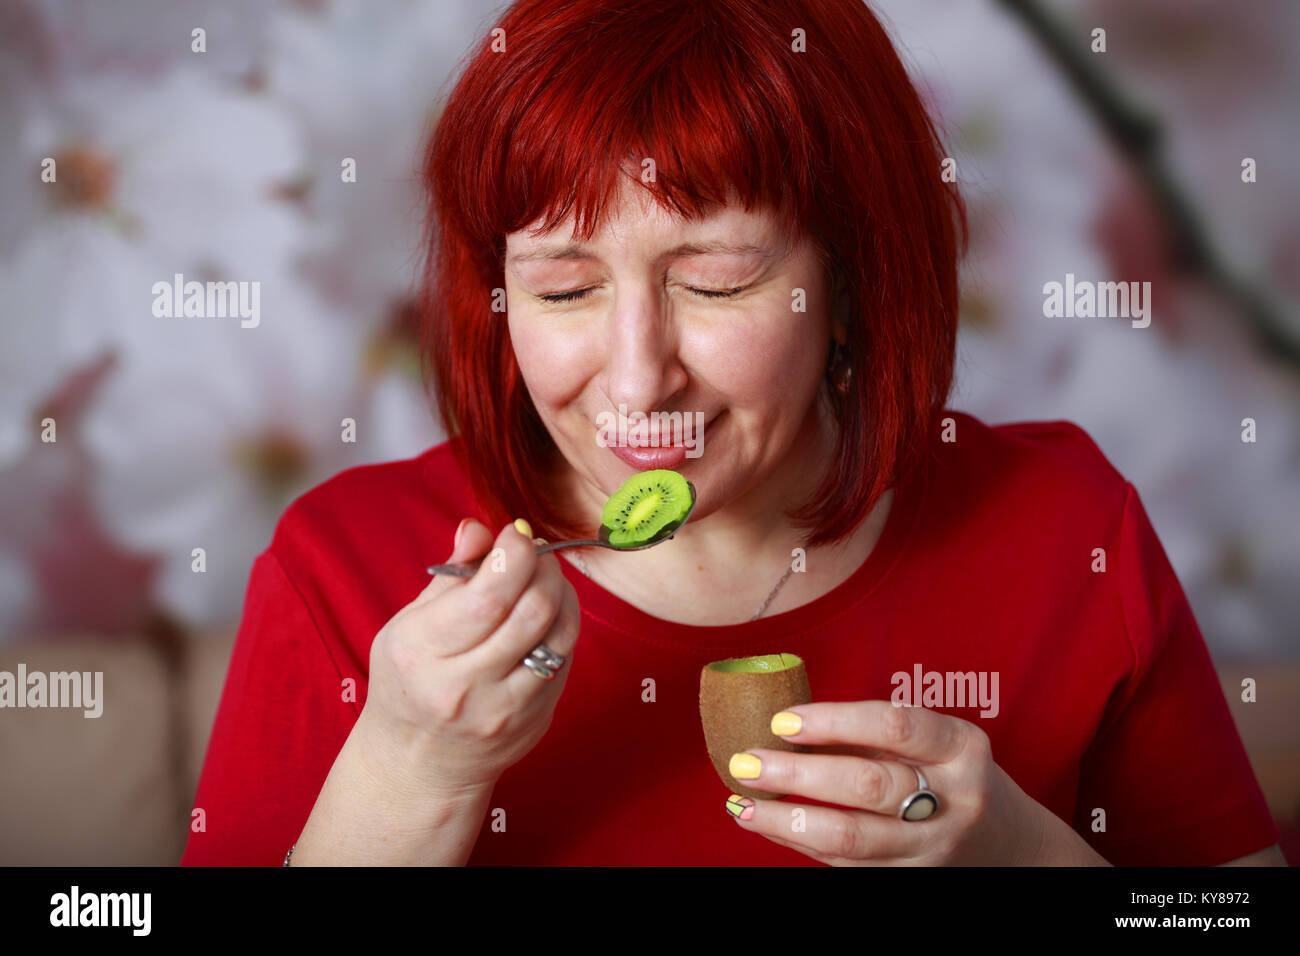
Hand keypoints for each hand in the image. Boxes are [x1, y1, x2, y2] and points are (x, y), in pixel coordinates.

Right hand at [359, 517, 579, 797]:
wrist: (420, 763)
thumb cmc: (410, 680)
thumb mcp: (409, 624)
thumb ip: (450, 574)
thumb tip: (479, 527)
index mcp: (423, 653)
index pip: (487, 597)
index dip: (514, 554)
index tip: (516, 533)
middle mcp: (465, 686)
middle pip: (532, 611)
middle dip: (542, 566)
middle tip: (533, 551)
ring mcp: (506, 709)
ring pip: (560, 633)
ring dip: (560, 591)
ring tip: (543, 577)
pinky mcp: (536, 720)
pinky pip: (565, 658)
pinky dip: (563, 623)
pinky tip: (547, 612)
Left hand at [724, 700, 1107, 865]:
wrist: (1015, 848)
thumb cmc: (959, 776)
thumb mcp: (939, 742)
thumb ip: (876, 733)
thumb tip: (789, 722)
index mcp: (961, 748)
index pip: (895, 725)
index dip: (834, 721)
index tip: (783, 719)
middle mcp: (954, 799)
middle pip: (868, 785)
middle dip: (799, 774)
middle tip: (747, 760)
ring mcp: (933, 846)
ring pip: (852, 837)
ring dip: (788, 820)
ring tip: (742, 803)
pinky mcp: (911, 878)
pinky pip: (846, 863)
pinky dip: (800, 843)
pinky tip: (767, 824)